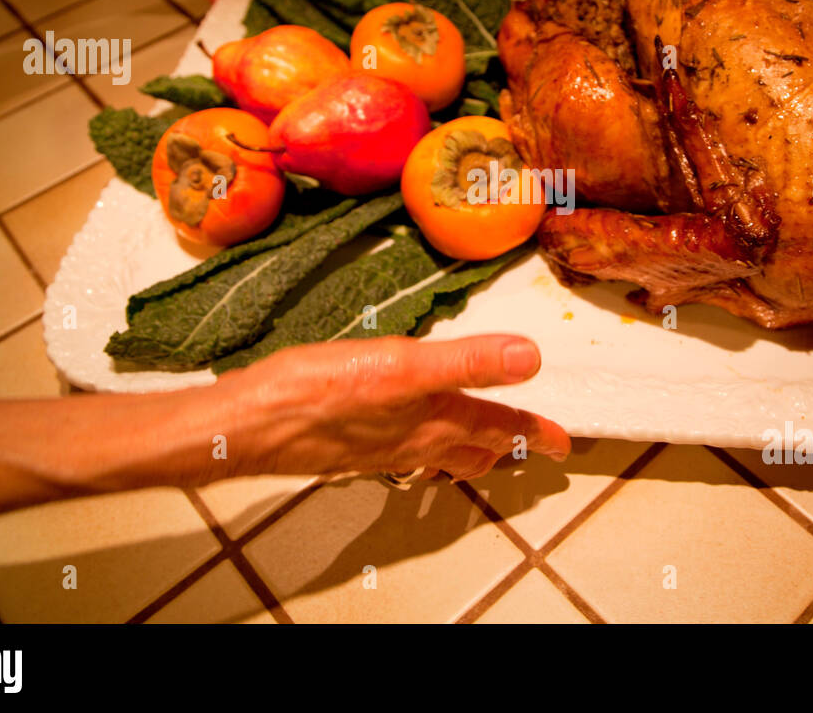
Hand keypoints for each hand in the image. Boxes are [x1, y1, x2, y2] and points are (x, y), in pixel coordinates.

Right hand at [218, 334, 570, 481]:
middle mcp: (413, 441)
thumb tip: (529, 358)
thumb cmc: (320, 394)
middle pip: (474, 450)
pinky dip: (424, 446)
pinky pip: (404, 452)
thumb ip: (468, 362)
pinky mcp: (350, 443)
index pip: (501, 427)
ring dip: (469, 450)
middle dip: (508, 447)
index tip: (563, 442)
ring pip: (440, 455)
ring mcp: (381, 447)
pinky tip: (408, 434)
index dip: (536, 431)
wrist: (249, 424)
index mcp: (435, 421)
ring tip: (484, 444)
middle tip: (531, 445)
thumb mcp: (403, 366)